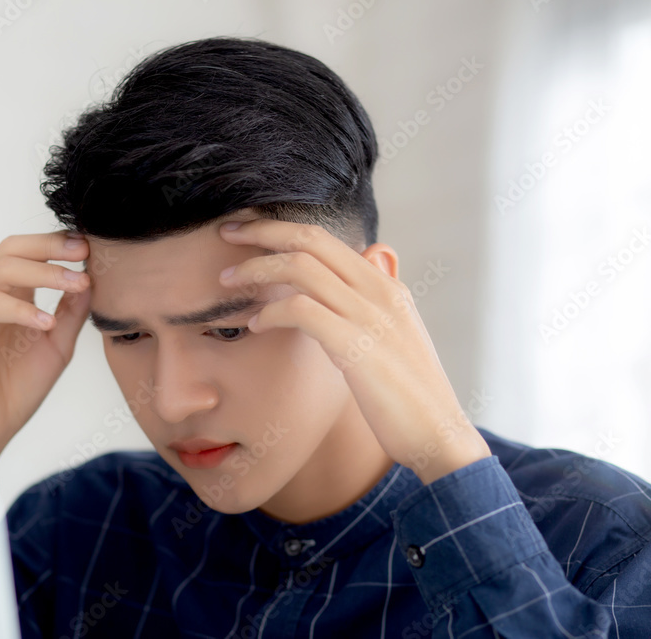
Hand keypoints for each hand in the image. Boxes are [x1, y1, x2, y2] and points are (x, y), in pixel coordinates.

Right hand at [0, 230, 91, 474]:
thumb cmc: (19, 386)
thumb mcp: (57, 344)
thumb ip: (72, 313)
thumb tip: (91, 279)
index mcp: (6, 293)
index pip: (26, 250)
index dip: (56, 242)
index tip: (89, 245)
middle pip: (11, 249)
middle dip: (50, 247)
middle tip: (83, 253)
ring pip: (1, 271)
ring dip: (44, 274)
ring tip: (77, 285)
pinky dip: (22, 310)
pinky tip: (47, 322)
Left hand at [217, 218, 490, 484]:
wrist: (439, 436)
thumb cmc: (407, 395)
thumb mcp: (391, 338)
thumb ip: (368, 304)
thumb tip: (356, 270)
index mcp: (385, 285)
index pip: (325, 239)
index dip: (280, 228)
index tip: (247, 232)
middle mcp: (380, 290)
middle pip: (310, 240)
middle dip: (262, 231)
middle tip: (226, 233)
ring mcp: (370, 316)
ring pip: (300, 268)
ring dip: (256, 270)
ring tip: (227, 282)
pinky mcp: (357, 346)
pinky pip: (301, 310)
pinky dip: (270, 311)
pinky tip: (254, 325)